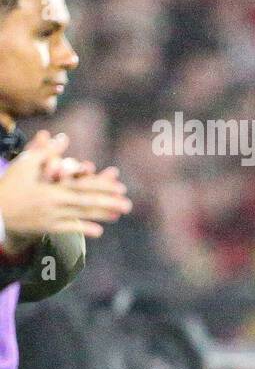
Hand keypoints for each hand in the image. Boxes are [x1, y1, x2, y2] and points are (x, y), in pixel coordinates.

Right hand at [0, 132, 131, 247]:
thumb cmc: (10, 185)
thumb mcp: (25, 165)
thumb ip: (46, 152)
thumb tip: (63, 137)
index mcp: (50, 186)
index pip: (81, 185)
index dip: (101, 186)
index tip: (119, 186)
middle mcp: (53, 202)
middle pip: (85, 202)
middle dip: (108, 203)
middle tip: (129, 204)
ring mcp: (50, 216)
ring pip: (80, 216)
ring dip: (101, 215)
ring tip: (120, 214)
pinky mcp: (45, 227)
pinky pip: (67, 229)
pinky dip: (82, 229)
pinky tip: (99, 231)